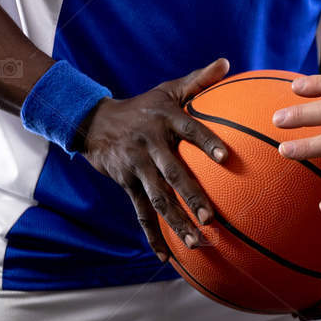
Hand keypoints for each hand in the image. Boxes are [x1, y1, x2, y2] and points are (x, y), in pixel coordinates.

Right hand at [80, 58, 232, 256]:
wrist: (93, 121)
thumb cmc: (143, 105)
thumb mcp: (167, 89)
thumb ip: (199, 80)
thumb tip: (228, 63)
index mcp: (165, 119)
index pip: (190, 129)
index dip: (206, 142)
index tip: (225, 157)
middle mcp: (150, 144)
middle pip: (172, 173)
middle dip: (190, 196)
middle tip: (211, 218)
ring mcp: (136, 166)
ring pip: (157, 199)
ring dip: (176, 222)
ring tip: (197, 243)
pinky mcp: (126, 184)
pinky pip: (140, 213)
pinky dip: (152, 236)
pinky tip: (166, 258)